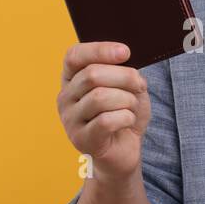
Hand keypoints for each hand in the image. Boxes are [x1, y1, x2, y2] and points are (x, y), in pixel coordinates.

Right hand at [57, 41, 150, 182]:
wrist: (123, 153)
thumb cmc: (123, 117)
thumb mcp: (129, 89)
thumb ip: (125, 73)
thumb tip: (125, 60)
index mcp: (72, 79)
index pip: (74, 56)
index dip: (99, 50)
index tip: (125, 52)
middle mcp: (65, 97)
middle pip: (92, 75)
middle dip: (124, 77)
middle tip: (139, 86)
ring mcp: (70, 120)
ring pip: (100, 97)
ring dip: (126, 100)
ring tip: (132, 108)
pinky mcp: (82, 139)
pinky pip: (106, 120)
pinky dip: (126, 118)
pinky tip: (128, 121)